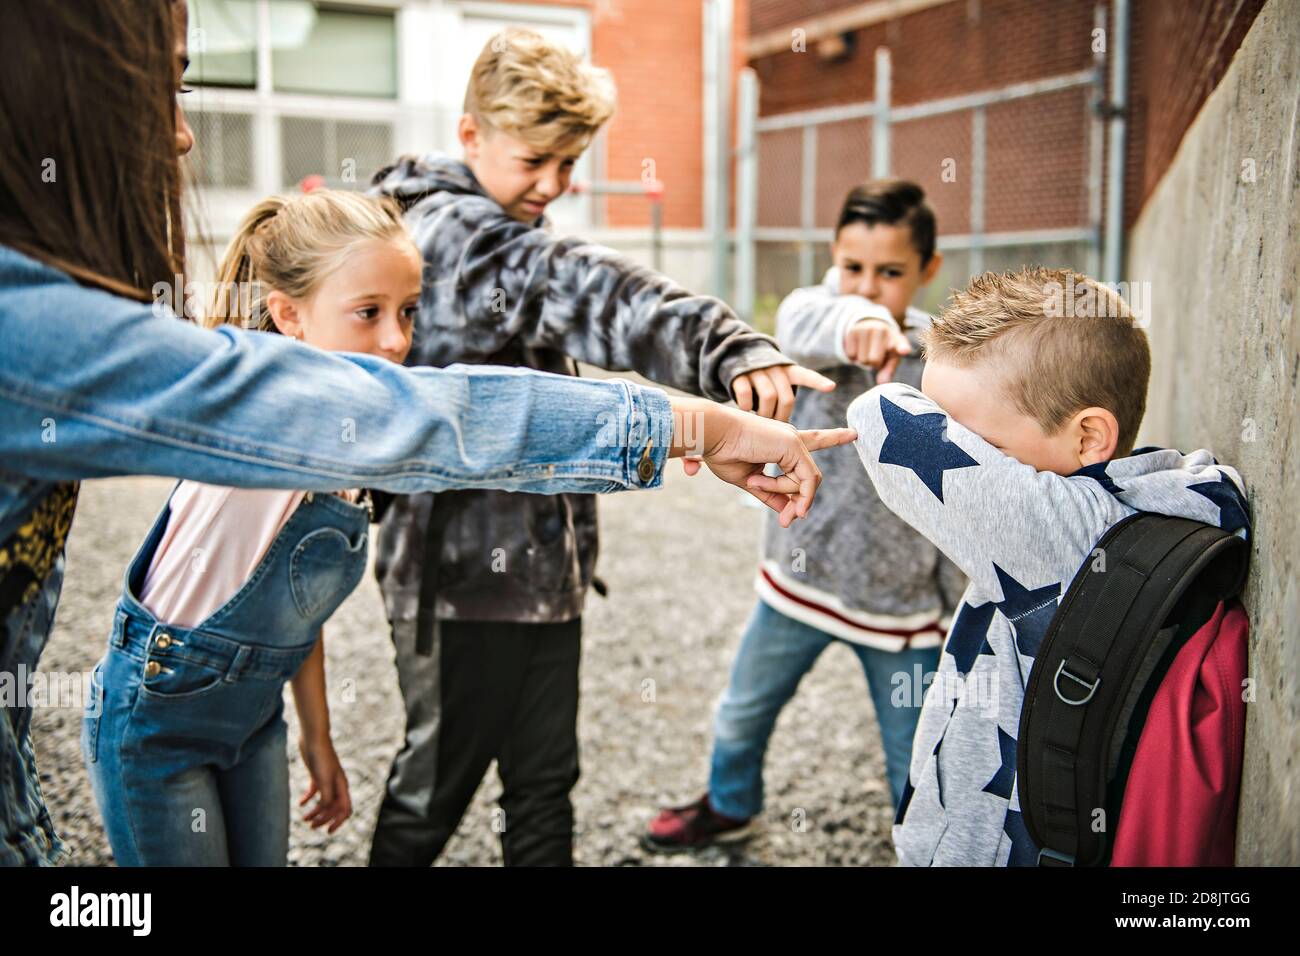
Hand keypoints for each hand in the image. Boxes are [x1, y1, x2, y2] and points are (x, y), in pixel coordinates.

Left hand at [298, 735, 351, 833]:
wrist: (313, 738)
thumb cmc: (321, 757)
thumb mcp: (324, 779)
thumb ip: (327, 796)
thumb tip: (326, 811)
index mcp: (341, 786)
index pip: (345, 810)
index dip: (338, 822)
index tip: (327, 831)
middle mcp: (336, 784)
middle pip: (334, 808)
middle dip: (324, 819)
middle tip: (311, 826)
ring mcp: (327, 779)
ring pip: (324, 801)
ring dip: (316, 812)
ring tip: (304, 818)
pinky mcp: (317, 775)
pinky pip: (315, 791)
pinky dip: (308, 799)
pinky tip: (301, 803)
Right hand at [670, 397, 855, 525]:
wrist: (710, 434)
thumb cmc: (721, 452)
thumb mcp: (750, 480)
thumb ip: (771, 495)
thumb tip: (788, 512)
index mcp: (780, 441)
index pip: (813, 440)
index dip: (833, 437)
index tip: (852, 433)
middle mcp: (790, 437)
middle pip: (809, 476)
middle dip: (802, 500)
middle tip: (787, 522)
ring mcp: (793, 440)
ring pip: (806, 481)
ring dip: (784, 493)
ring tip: (754, 483)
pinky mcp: (793, 445)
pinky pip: (805, 481)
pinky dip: (791, 492)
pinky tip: (763, 486)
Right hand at [730, 363, 837, 421]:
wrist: (739, 359)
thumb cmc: (764, 385)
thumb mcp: (780, 387)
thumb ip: (786, 404)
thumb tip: (796, 440)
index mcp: (789, 372)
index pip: (806, 376)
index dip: (818, 382)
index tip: (831, 387)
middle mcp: (775, 369)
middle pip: (787, 397)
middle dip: (782, 417)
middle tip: (775, 429)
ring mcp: (757, 371)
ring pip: (768, 397)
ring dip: (766, 415)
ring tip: (761, 424)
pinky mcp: (739, 376)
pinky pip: (746, 394)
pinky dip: (747, 408)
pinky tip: (746, 414)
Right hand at [843, 319, 911, 382]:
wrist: (871, 325)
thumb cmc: (885, 346)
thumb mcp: (891, 357)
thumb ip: (889, 370)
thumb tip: (882, 383)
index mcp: (897, 338)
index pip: (900, 344)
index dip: (902, 348)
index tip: (904, 351)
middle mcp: (882, 330)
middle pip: (873, 361)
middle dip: (873, 363)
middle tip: (876, 355)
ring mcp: (866, 329)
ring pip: (861, 359)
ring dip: (863, 360)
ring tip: (868, 351)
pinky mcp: (852, 332)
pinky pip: (850, 355)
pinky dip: (854, 356)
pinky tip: (859, 348)